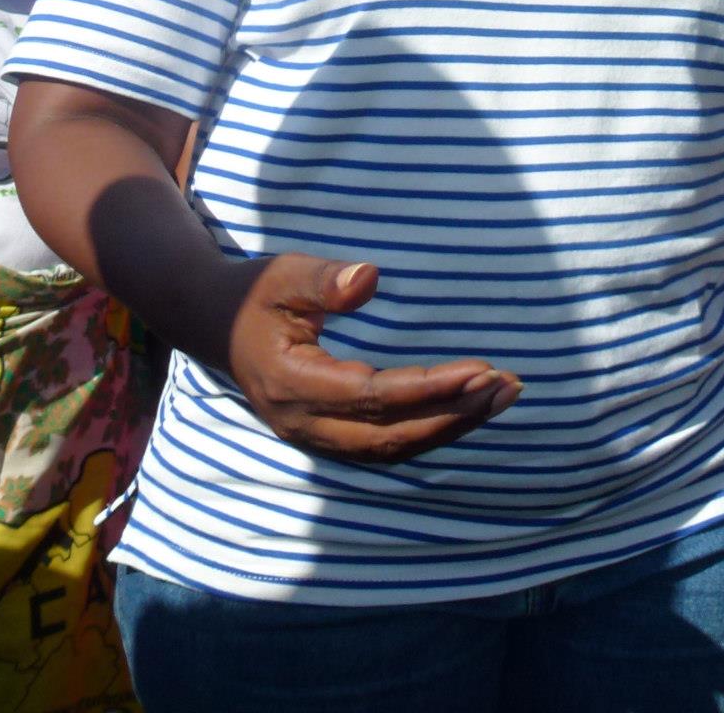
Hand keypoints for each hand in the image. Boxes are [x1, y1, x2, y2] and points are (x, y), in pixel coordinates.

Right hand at [224, 254, 520, 462]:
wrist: (214, 323)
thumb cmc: (255, 292)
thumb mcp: (283, 275)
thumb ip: (324, 281)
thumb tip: (370, 278)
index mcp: (292, 384)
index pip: (373, 396)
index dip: (430, 387)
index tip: (483, 368)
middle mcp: (303, 423)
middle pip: (389, 435)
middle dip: (453, 415)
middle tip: (509, 386)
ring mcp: (314, 436)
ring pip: (391, 449)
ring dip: (450, 428)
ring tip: (503, 397)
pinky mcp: (328, 436)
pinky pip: (384, 446)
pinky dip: (429, 432)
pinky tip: (468, 411)